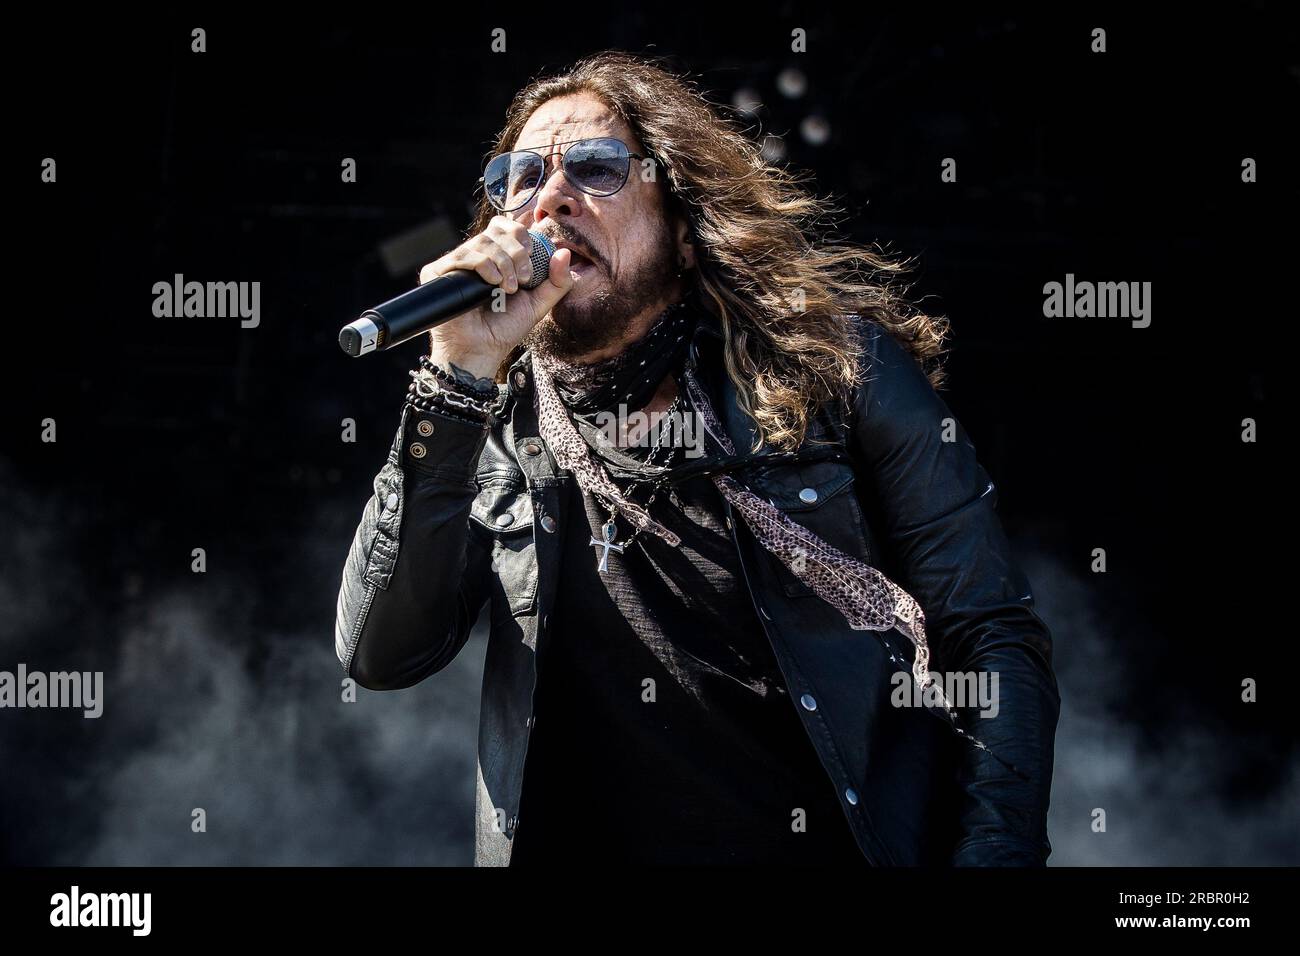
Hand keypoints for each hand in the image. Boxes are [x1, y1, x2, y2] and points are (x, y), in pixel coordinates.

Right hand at [419, 216, 577, 378]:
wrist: (481, 350)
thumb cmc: (505, 329)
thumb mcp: (539, 304)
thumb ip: (557, 282)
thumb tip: (564, 253)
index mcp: (498, 257)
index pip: (506, 226)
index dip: (520, 231)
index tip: (531, 252)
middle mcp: (476, 255)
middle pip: (497, 230)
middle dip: (517, 251)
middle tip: (523, 278)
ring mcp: (457, 263)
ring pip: (483, 242)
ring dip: (503, 263)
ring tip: (508, 288)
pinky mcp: (438, 271)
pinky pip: (463, 255)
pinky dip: (483, 265)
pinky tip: (492, 283)